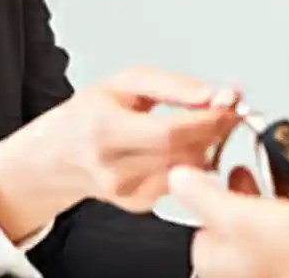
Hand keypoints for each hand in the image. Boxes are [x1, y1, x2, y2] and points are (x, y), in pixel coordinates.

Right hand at [0, 68, 239, 241]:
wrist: (58, 155)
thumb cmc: (90, 114)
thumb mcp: (125, 83)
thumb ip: (173, 85)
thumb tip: (212, 92)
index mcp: (104, 129)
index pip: (170, 131)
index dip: (208, 117)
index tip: (230, 102)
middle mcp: (112, 166)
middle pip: (183, 152)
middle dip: (216, 129)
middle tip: (229, 109)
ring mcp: (125, 191)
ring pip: (188, 169)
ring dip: (210, 145)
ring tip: (208, 123)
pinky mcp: (138, 204)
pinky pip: (180, 180)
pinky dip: (192, 161)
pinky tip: (185, 146)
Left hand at [169, 166, 288, 277]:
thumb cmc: (286, 254)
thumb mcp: (235, 214)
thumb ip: (201, 195)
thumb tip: (177, 178)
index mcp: (217, 264)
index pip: (205, 227)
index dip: (214, 197)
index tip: (224, 176)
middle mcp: (244, 270)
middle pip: (241, 224)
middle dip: (250, 194)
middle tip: (252, 174)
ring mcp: (277, 265)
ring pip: (274, 223)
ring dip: (280, 197)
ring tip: (284, 177)